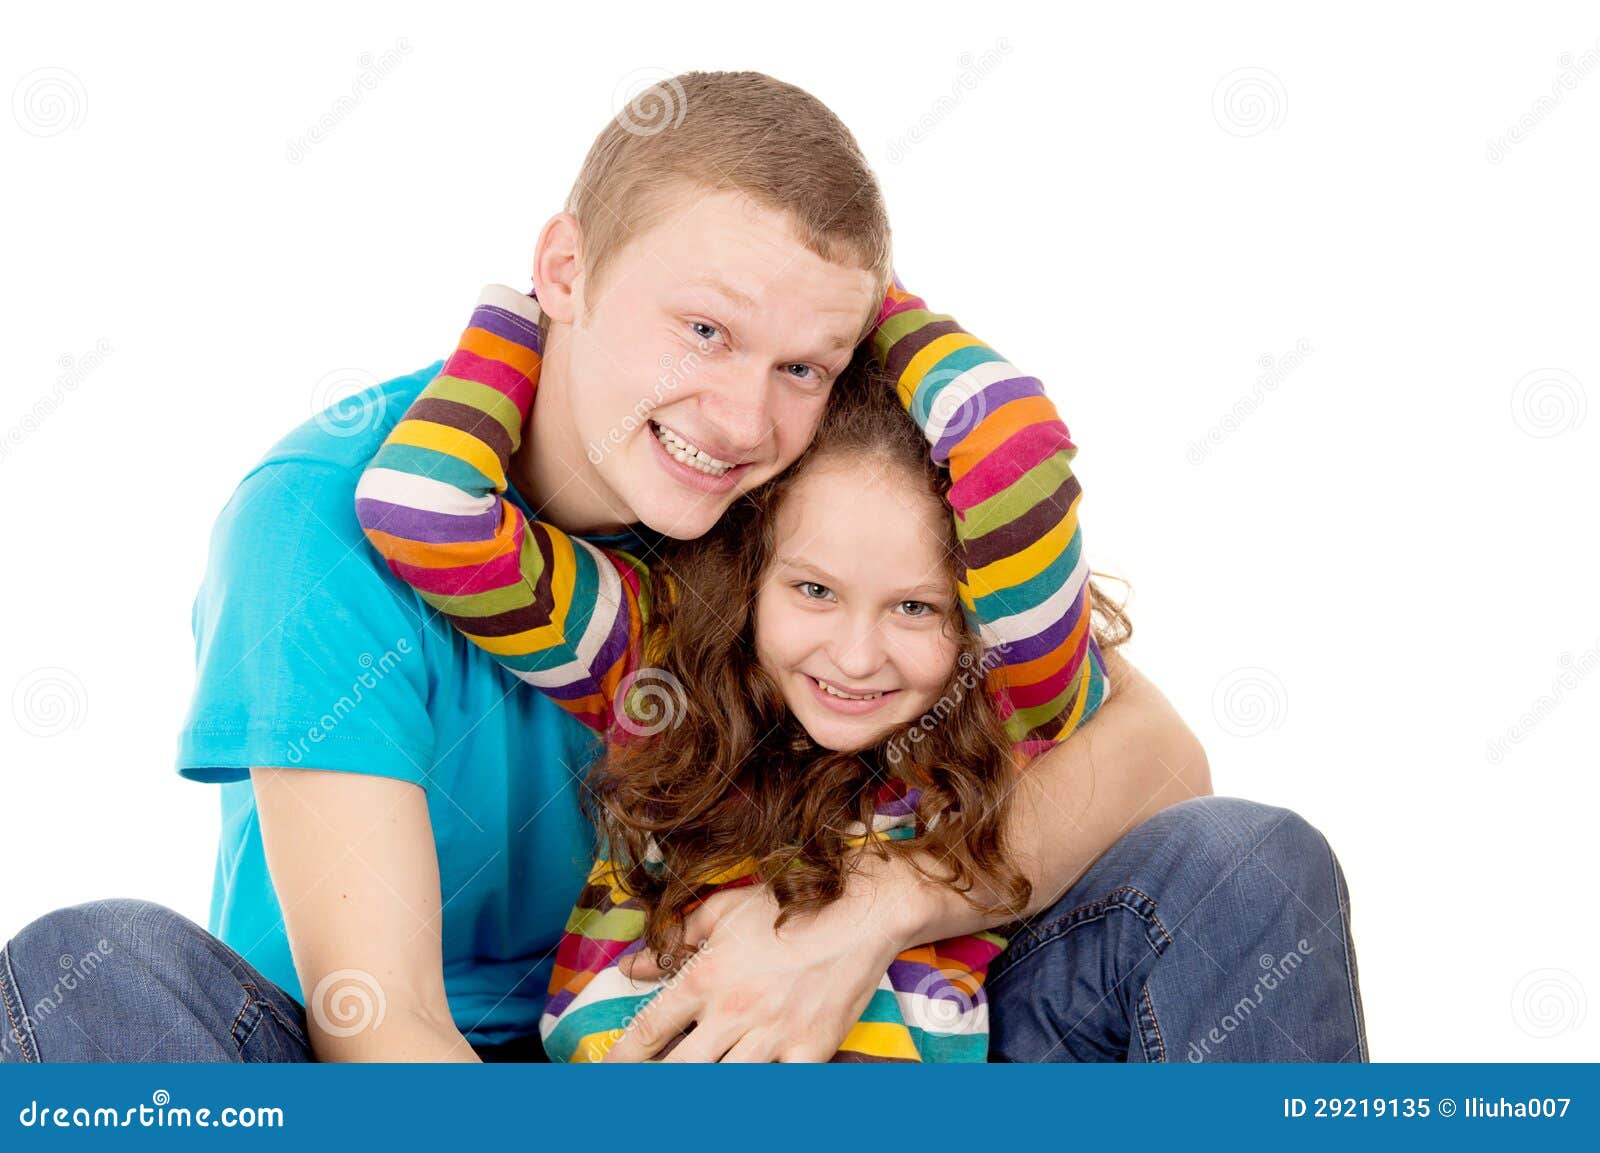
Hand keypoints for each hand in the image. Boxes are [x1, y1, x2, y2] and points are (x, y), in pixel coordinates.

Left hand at [603, 863, 921, 1062]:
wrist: (862, 911)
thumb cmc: (791, 906)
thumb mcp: (725, 910)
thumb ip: (675, 939)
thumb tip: (631, 967)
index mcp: (705, 976)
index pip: (648, 1030)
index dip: (620, 1059)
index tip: (607, 1073)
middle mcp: (732, 1012)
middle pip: (676, 1071)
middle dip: (653, 1085)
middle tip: (640, 1093)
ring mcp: (772, 1037)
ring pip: (721, 1086)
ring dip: (702, 1092)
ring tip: (687, 1097)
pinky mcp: (809, 1053)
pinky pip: (777, 1090)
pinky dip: (762, 1093)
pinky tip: (751, 1089)